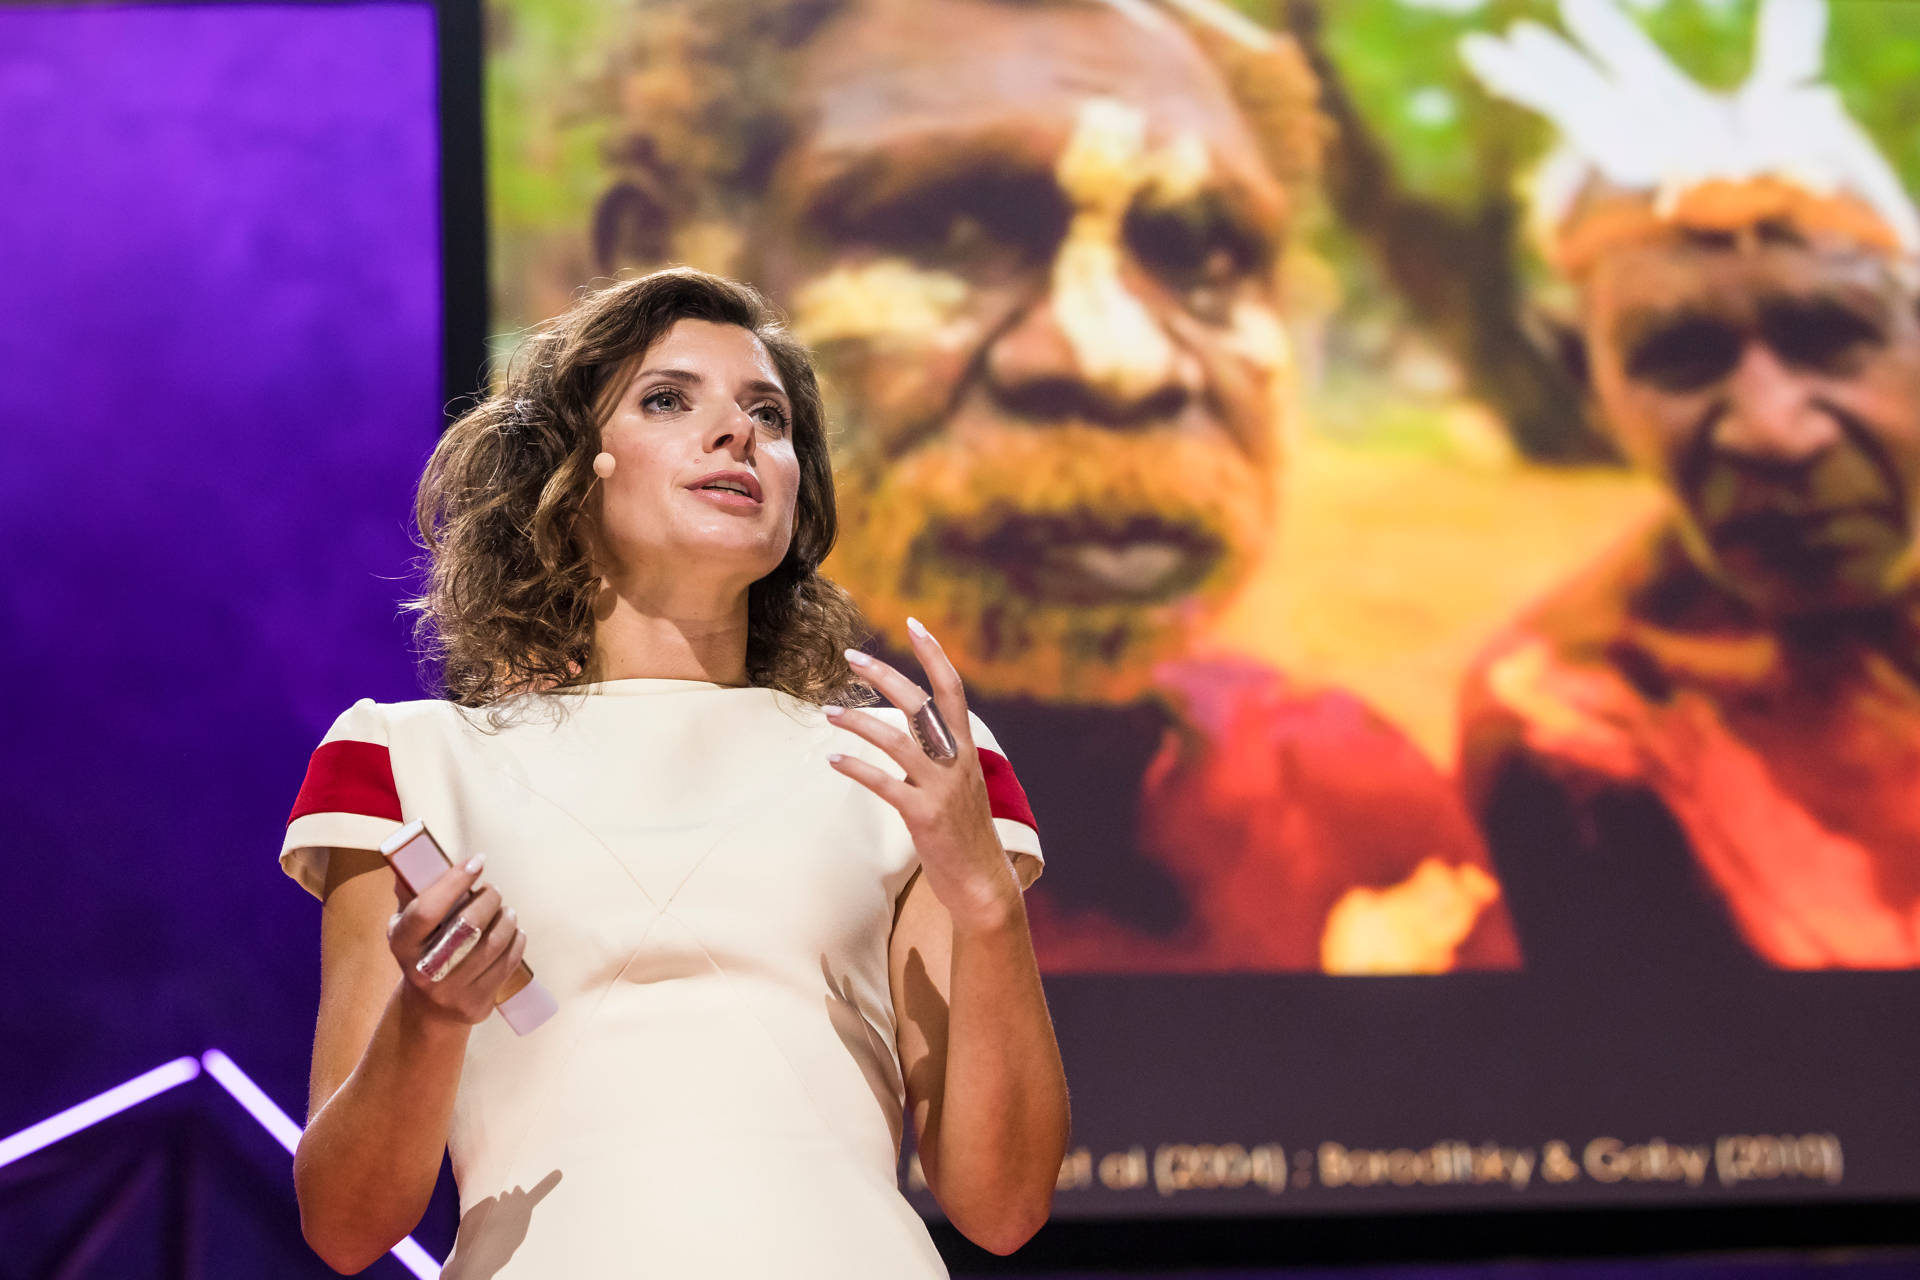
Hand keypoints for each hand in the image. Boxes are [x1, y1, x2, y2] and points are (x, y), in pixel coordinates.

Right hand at [386, 854, 528, 1025]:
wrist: (428, 1008)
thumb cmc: (422, 950)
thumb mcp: (407, 925)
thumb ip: (412, 892)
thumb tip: (417, 857)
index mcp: (402, 943)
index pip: (428, 909)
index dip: (455, 881)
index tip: (477, 862)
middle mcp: (423, 970)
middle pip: (468, 924)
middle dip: (489, 899)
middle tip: (493, 891)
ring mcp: (450, 990)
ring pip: (493, 944)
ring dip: (507, 919)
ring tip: (507, 911)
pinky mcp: (475, 1004)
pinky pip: (507, 964)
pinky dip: (517, 941)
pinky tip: (514, 932)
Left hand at [826, 617, 1021, 931]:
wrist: (982, 885)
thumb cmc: (965, 834)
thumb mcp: (961, 787)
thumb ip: (942, 757)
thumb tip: (916, 733)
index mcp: (967, 749)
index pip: (953, 689)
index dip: (934, 654)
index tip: (914, 623)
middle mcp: (957, 762)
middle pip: (920, 704)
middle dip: (885, 675)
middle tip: (850, 657)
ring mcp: (941, 788)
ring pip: (896, 740)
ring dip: (859, 721)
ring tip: (829, 712)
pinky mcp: (924, 815)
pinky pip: (884, 784)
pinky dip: (856, 768)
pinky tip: (833, 760)